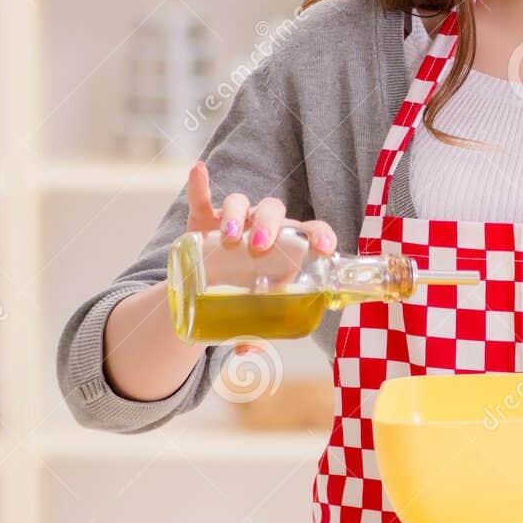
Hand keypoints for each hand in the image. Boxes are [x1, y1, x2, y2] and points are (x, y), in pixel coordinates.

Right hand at [183, 162, 337, 353]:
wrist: (213, 274)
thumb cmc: (247, 288)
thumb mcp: (256, 306)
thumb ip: (256, 325)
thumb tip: (248, 352)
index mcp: (288, 243)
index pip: (311, 230)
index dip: (321, 234)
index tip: (324, 248)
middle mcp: (264, 225)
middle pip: (274, 212)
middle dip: (270, 226)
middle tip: (260, 246)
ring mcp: (235, 218)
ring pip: (240, 203)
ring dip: (237, 213)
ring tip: (230, 235)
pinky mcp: (204, 217)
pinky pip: (202, 197)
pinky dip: (199, 183)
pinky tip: (199, 171)